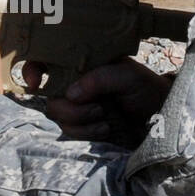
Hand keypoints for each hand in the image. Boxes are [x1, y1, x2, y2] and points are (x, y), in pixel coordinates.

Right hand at [23, 57, 172, 145]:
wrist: (161, 119)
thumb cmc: (146, 89)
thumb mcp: (127, 75)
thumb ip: (100, 78)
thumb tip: (70, 93)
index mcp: (82, 64)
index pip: (46, 62)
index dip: (33, 69)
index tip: (35, 82)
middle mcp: (75, 85)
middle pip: (50, 97)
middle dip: (71, 107)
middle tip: (98, 107)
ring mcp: (78, 107)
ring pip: (57, 116)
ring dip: (81, 121)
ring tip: (105, 118)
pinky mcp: (83, 128)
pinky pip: (69, 133)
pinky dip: (86, 133)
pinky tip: (106, 129)